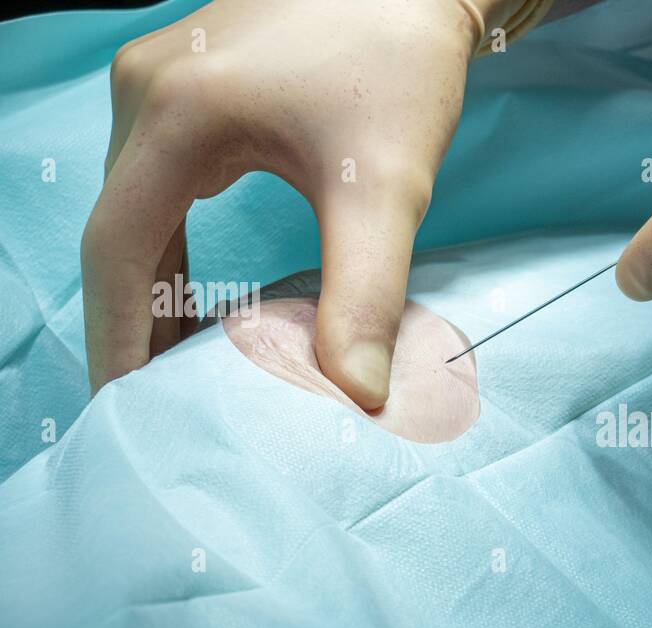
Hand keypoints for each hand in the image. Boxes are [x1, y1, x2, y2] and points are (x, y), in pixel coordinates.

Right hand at [82, 0, 521, 407]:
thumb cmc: (399, 64)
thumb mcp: (384, 187)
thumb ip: (366, 294)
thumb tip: (358, 393)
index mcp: (175, 114)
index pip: (118, 249)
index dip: (118, 335)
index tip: (126, 404)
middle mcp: (146, 93)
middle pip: (118, 231)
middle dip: (132, 321)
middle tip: (153, 403)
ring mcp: (161, 82)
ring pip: (137, 208)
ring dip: (151, 287)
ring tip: (174, 366)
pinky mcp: (190, 84)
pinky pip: (161, 182)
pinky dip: (173, 245)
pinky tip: (197, 295)